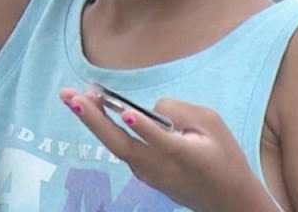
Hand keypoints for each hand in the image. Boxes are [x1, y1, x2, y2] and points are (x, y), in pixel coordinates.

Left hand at [59, 88, 279, 211]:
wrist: (226, 200)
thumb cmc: (223, 156)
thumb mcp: (213, 125)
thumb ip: (182, 111)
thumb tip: (148, 108)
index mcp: (185, 156)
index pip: (162, 142)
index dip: (146, 129)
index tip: (128, 115)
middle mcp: (161, 168)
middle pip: (123, 145)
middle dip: (94, 120)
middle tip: (71, 96)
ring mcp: (148, 174)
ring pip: (117, 146)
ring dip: (93, 121)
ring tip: (70, 96)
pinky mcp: (142, 174)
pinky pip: (121, 148)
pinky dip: (105, 127)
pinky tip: (91, 108)